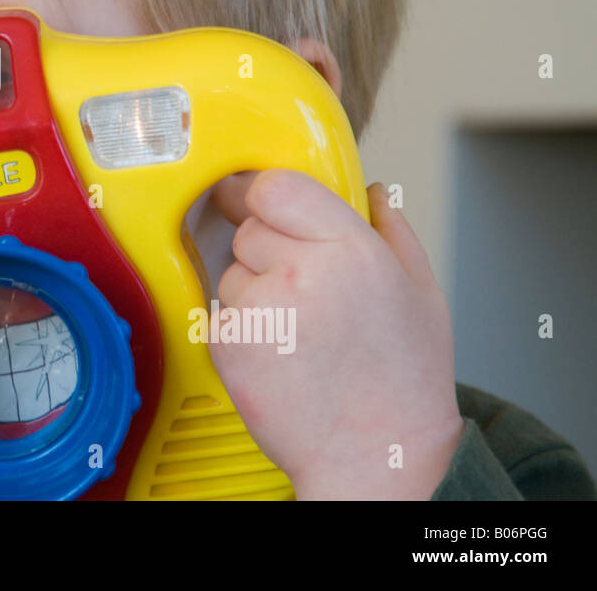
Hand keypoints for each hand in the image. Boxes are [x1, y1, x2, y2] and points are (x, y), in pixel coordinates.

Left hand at [206, 169, 463, 498]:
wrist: (376, 456)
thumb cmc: (403, 380)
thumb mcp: (422, 293)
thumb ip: (392, 230)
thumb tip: (369, 190)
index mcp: (351, 250)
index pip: (275, 186)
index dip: (263, 193)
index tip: (259, 201)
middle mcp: (301, 272)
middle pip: (248, 228)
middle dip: (267, 250)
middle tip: (306, 293)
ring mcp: (260, 309)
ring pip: (231, 272)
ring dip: (253, 292)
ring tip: (299, 333)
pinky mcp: (228, 344)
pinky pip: (219, 314)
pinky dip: (239, 330)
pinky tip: (279, 356)